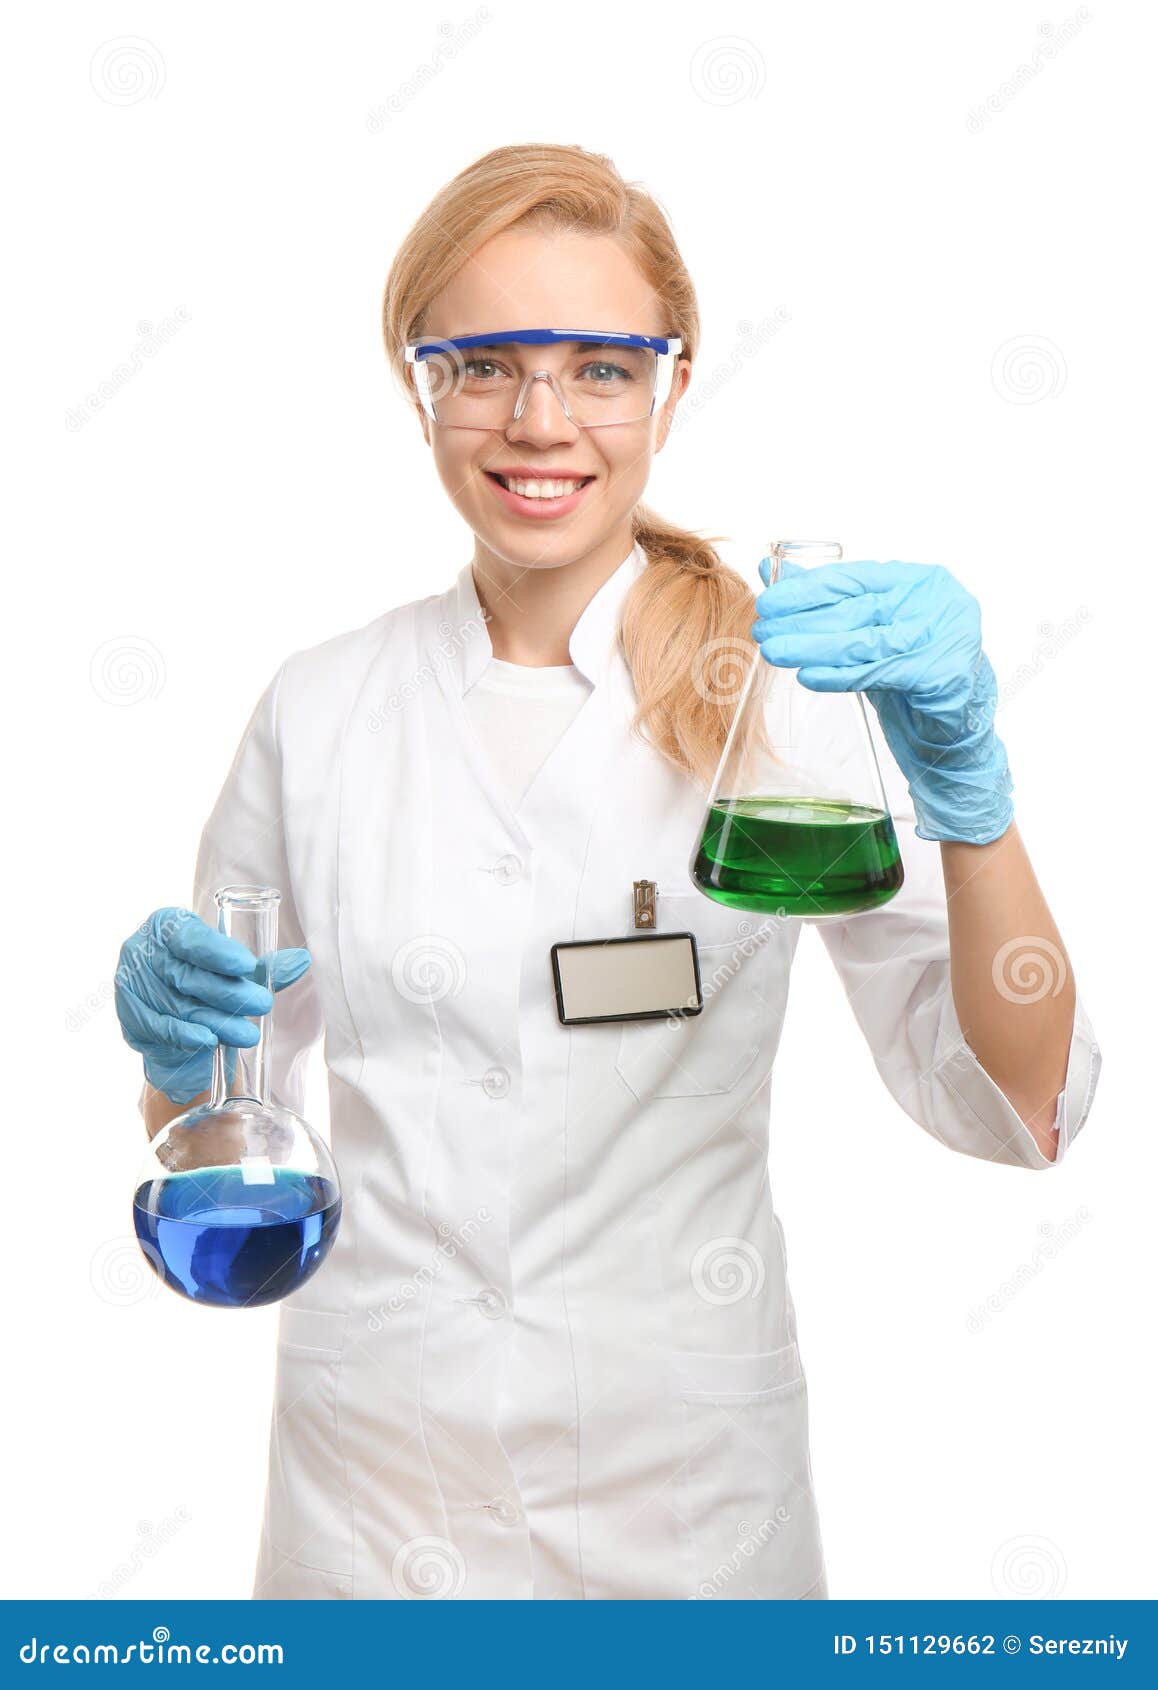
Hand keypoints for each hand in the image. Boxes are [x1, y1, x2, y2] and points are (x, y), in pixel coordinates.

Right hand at [115, 907, 310, 1104]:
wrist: (177, 1022)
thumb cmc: (208, 982)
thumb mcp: (234, 970)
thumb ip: (264, 967)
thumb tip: (301, 961)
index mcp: (167, 926)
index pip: (190, 936)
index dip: (218, 951)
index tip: (248, 966)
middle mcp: (143, 951)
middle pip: (187, 974)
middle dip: (228, 992)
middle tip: (262, 1003)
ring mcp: (133, 985)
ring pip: (179, 1005)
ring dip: (215, 1020)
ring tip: (247, 1033)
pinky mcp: (131, 1018)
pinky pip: (161, 1027)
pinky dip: (187, 1035)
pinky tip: (209, 1041)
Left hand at [752, 557, 1012, 844]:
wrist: (954, 721)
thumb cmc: (908, 666)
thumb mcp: (866, 627)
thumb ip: (823, 597)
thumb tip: (768, 569)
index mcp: (919, 579)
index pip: (854, 577)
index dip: (807, 589)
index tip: (768, 601)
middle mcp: (936, 602)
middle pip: (855, 609)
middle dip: (802, 620)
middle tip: (762, 630)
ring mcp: (943, 637)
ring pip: (862, 641)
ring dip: (811, 647)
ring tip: (773, 652)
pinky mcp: (940, 675)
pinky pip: (876, 674)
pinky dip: (837, 676)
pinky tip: (807, 677)